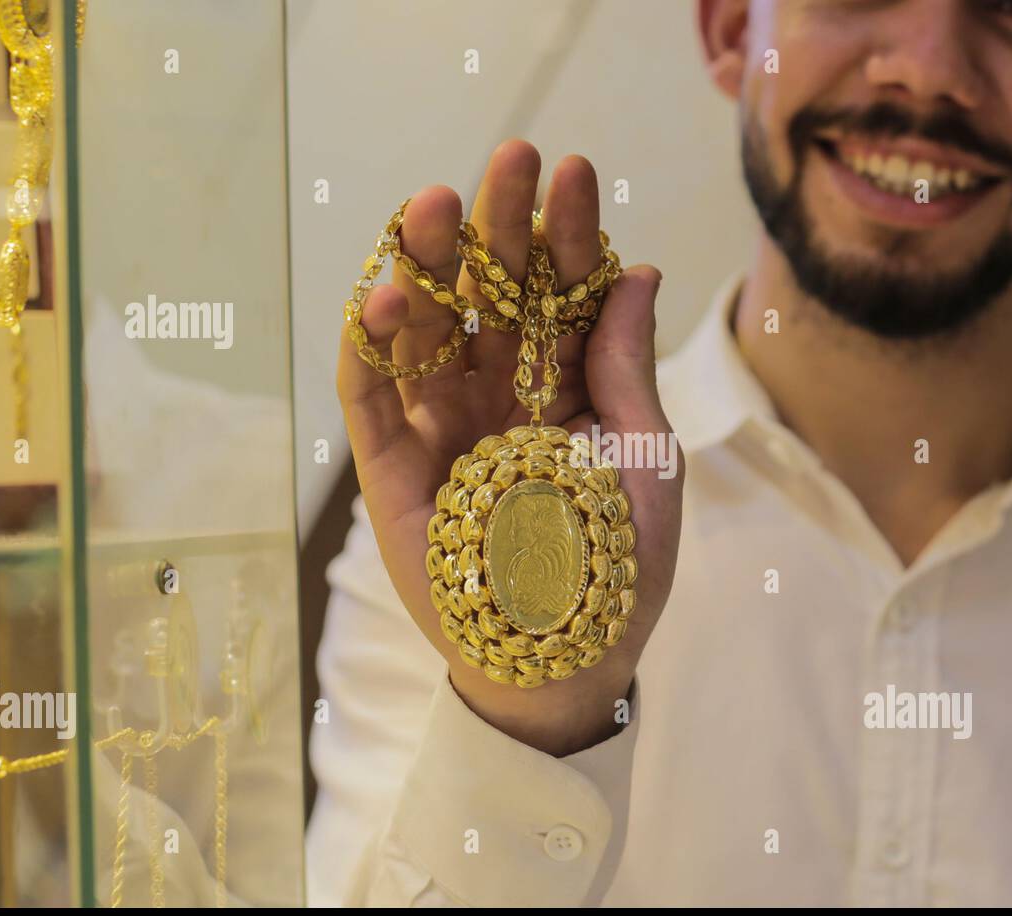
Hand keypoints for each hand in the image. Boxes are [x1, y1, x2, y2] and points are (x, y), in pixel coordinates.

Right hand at [336, 141, 684, 755]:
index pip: (560, 293)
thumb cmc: (620, 565)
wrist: (565, 660)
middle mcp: (500, 392)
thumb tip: (640, 270)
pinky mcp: (390, 465)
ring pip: (424, 327)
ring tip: (434, 207)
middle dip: (496, 227)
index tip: (571, 170)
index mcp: (565, 386)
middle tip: (505, 159)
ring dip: (426, 266)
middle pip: (489, 294)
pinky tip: (387, 295)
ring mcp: (442, 424)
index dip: (565, 233)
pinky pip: (371, 394)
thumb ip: (627, 366)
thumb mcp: (641, 456)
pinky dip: (371, 344)